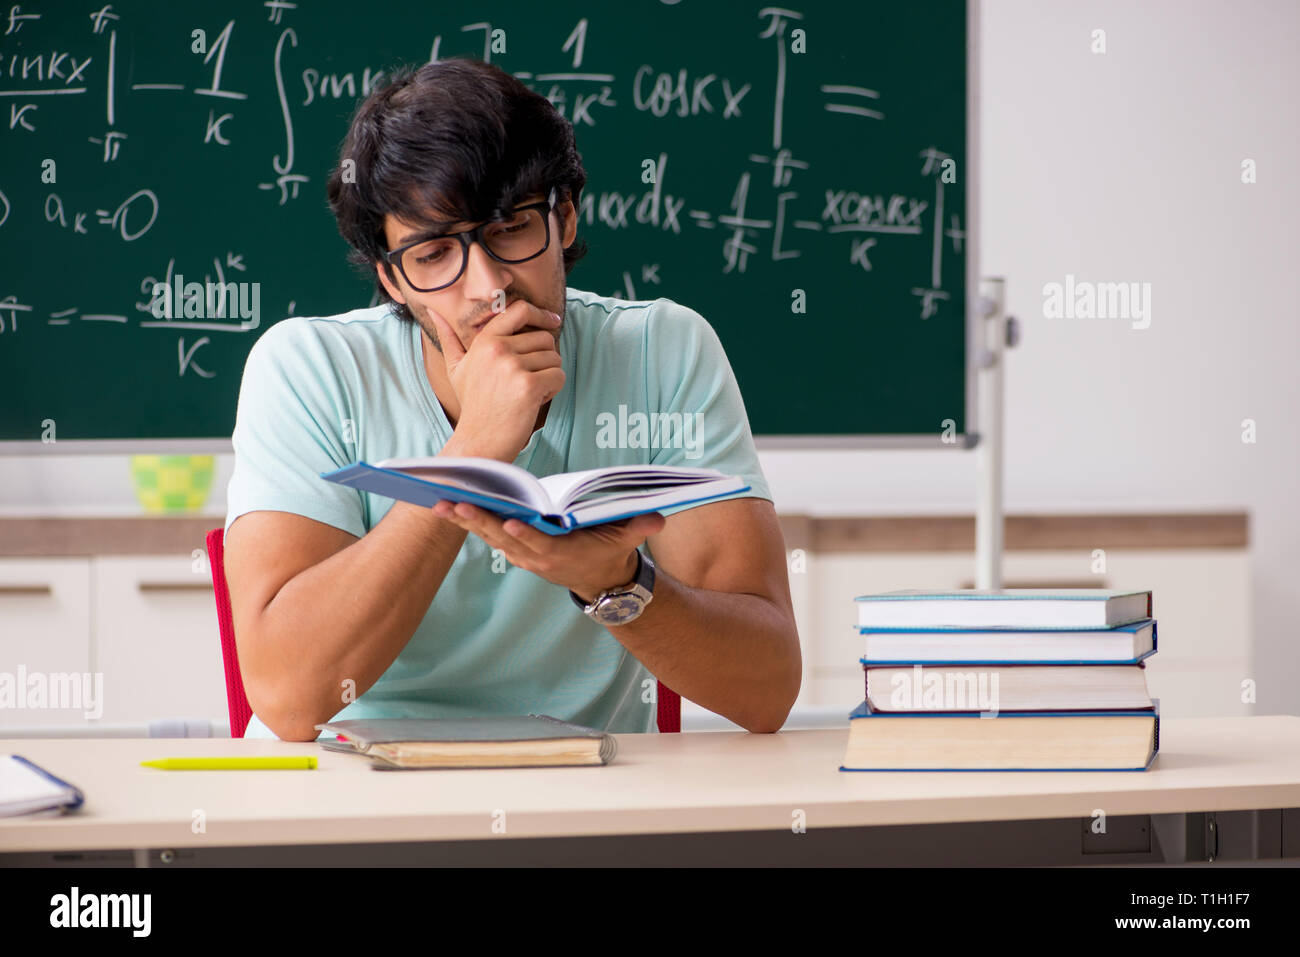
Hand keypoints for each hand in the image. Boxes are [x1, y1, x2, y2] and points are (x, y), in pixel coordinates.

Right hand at [426, 302, 563, 462]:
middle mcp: (498, 350)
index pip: (520, 310)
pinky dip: (553, 390)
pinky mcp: (528, 386)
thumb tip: (434, 313)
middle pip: (545, 339)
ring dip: (548, 377)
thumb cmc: (472, 405)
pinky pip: (558, 376)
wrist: (478, 440)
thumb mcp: (457, 368)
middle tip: (526, 381)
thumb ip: (449, 339)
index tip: (552, 323)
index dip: (541, 315)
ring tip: (526, 393)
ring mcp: (512, 367)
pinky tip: (534, 401)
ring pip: (554, 359)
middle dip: (544, 360)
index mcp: (484, 341)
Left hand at [430, 500, 664, 601]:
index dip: (522, 534)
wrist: (601, 581)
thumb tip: (658, 519)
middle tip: (453, 504)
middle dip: (477, 521)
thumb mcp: (628, 541)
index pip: (538, 542)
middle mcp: (535, 556)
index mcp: (560, 552)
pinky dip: (467, 521)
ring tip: (438, 502)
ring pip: (488, 536)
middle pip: (502, 538)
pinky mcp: (514, 550)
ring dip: (464, 520)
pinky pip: (487, 534)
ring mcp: (522, 555)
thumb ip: (639, 528)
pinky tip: (448, 506)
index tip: (507, 522)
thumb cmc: (611, 553)